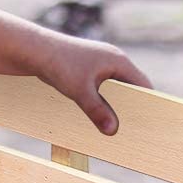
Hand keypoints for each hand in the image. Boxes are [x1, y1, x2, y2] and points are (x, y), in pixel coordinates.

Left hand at [36, 37, 152, 135]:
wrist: (34, 51)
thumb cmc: (58, 64)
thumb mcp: (80, 91)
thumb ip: (97, 111)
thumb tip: (113, 131)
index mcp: (118, 61)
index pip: (144, 85)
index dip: (148, 104)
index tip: (148, 125)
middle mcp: (113, 61)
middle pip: (132, 89)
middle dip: (132, 108)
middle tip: (133, 131)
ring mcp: (101, 65)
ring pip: (116, 90)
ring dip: (116, 106)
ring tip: (117, 127)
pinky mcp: (89, 71)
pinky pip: (103, 89)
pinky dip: (104, 102)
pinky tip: (99, 117)